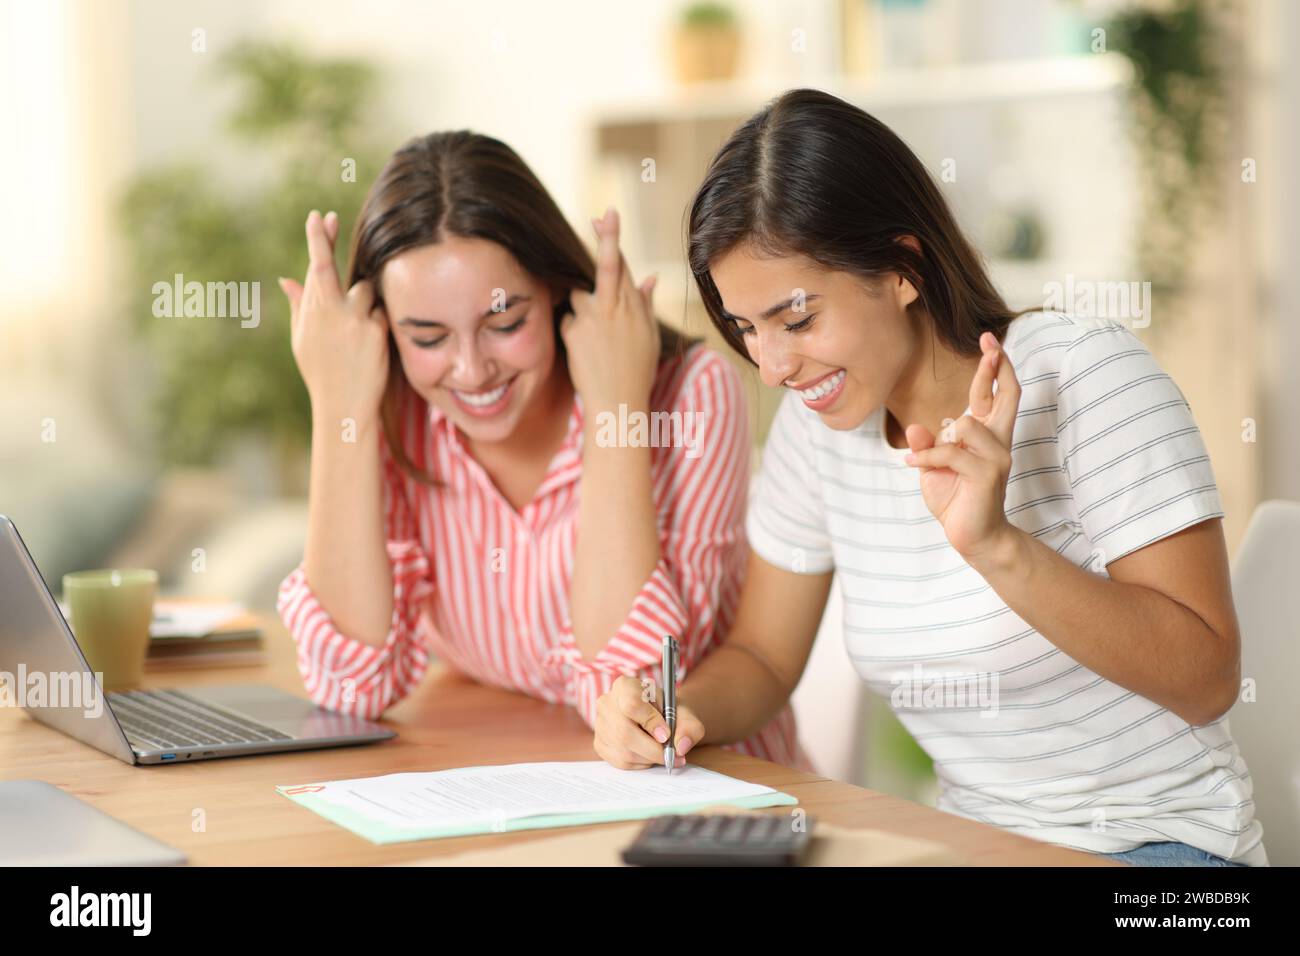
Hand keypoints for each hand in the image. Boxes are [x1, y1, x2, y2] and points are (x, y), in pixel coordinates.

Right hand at [279, 210, 389, 424]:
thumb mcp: (303, 340)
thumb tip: (286, 280)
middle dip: (328, 241)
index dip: (317, 240)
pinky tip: (370, 346)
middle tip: (331, 218)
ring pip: (365, 290)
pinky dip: (378, 323)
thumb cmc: (321, 373)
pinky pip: (382, 313)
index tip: (318, 217)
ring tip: (357, 331)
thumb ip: (299, 307)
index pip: (314, 268)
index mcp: (311, 313)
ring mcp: (354, 320)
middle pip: (332, 267)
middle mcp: (330, 312)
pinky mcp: (376, 331)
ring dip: (364, 301)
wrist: (344, 406)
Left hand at [560, 207, 659, 416]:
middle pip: (606, 265)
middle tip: (598, 216)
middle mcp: (615, 308)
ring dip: (583, 303)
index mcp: (635, 308)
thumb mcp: (648, 337)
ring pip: (579, 294)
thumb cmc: (636, 371)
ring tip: (597, 333)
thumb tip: (651, 278)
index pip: (623, 265)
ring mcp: (593, 319)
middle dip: (604, 238)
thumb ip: (646, 305)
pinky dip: (573, 328)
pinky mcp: (574, 332)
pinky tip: (586, 350)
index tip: (607, 215)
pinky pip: (568, 319)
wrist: (617, 403)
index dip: (612, 239)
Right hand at [594, 675, 704, 769]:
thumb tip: (681, 746)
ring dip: (648, 758)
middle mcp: (607, 703)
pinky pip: (620, 762)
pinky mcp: (600, 744)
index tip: (666, 734)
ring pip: (623, 750)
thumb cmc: (670, 713)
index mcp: (625, 686)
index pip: (631, 704)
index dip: (650, 722)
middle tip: (671, 754)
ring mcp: (600, 724)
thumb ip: (689, 727)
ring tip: (661, 752)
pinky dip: (640, 764)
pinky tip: (649, 754)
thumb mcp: (685, 714)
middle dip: (652, 749)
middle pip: (624, 732)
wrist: (660, 718)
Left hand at [903, 331, 1021, 563]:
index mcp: (988, 436)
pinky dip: (927, 458)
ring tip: (923, 459)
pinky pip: (950, 452)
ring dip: (936, 440)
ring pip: (965, 423)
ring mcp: (997, 457)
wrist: (973, 537)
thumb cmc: (956, 499)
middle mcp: (998, 442)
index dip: (995, 367)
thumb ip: (928, 445)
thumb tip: (917, 427)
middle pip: (1007, 395)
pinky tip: (914, 466)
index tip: (990, 341)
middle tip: (990, 343)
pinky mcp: (987, 474)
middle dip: (996, 367)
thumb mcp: (934, 468)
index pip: (997, 394)